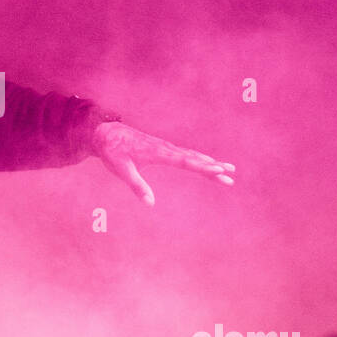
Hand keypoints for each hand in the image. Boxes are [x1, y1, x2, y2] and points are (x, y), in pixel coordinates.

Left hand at [92, 121, 234, 205]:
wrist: (105, 132)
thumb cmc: (112, 152)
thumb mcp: (121, 170)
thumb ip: (137, 186)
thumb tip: (150, 203)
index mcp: (158, 152)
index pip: (185, 161)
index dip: (202, 166)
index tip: (218, 169)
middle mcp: (165, 148)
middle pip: (194, 158)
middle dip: (213, 166)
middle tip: (231, 174)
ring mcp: (165, 147)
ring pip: (192, 155)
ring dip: (210, 162)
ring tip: (228, 168)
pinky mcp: (163, 148)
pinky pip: (185, 154)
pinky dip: (199, 158)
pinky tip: (207, 161)